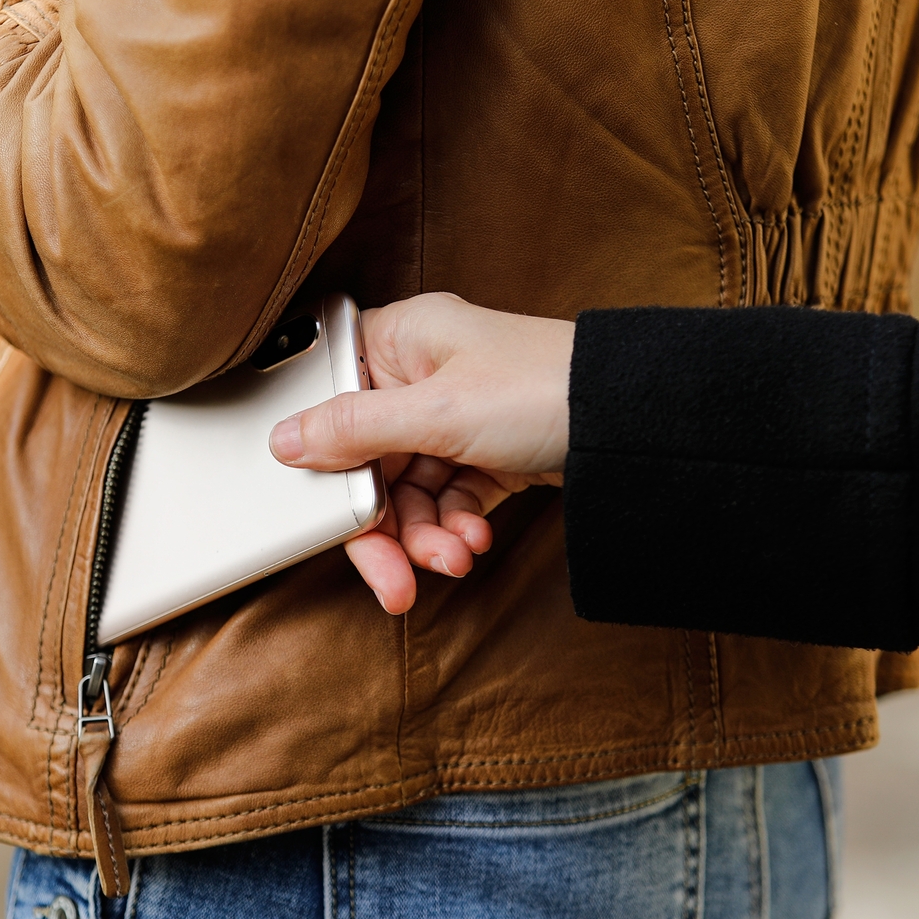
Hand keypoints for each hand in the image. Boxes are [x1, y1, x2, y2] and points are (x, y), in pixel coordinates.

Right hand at [269, 292, 573, 612]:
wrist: (635, 425)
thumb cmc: (541, 388)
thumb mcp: (435, 413)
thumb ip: (353, 430)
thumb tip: (283, 441)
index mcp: (401, 339)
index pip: (335, 405)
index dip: (327, 465)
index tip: (331, 513)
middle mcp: (424, 374)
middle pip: (372, 462)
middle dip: (386, 527)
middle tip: (391, 578)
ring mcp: (458, 416)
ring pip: (412, 492)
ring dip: (426, 536)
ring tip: (454, 558)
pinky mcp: (489, 452)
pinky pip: (451, 500)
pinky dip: (456, 527)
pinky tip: (473, 542)